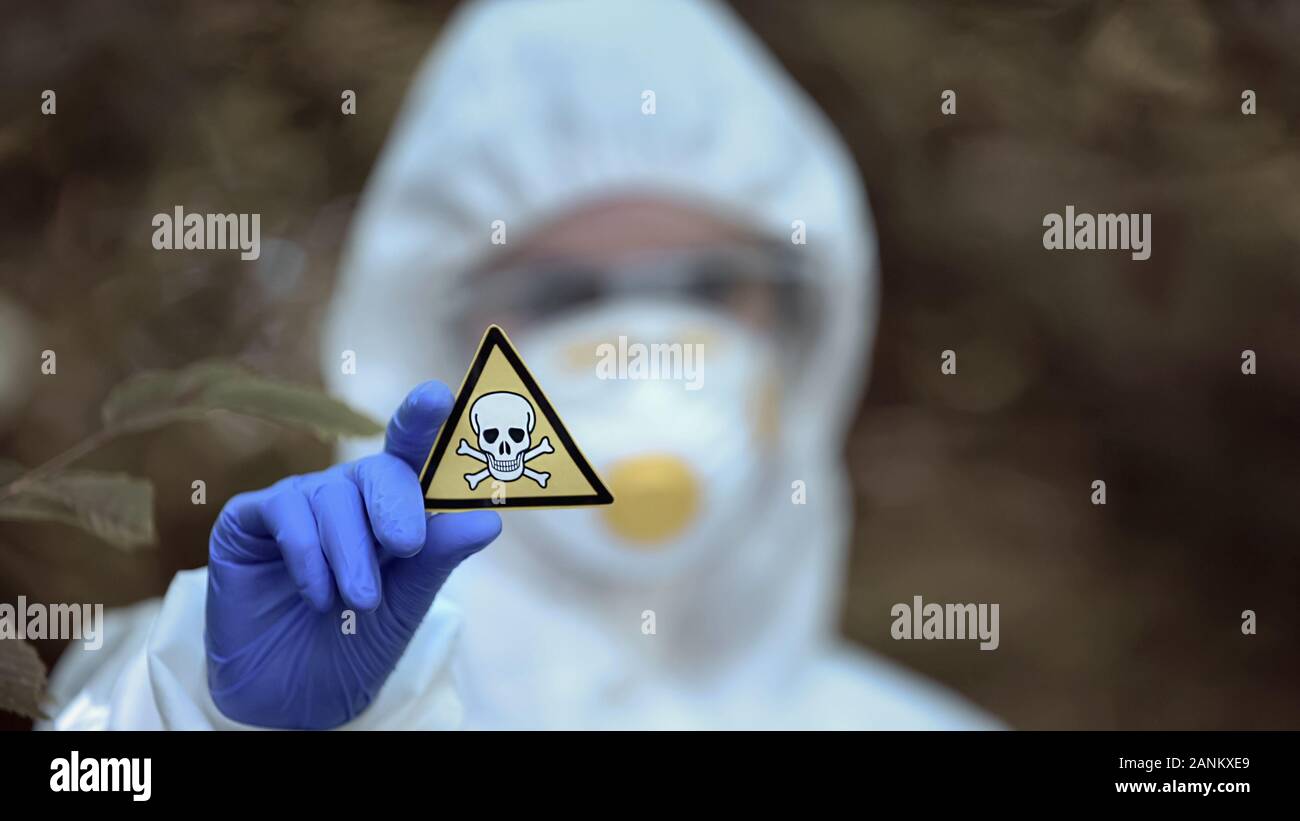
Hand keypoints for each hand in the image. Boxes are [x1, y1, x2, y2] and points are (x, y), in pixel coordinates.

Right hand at [204, 381, 499, 728]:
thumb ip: (439, 558)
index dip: (421, 421)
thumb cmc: (357, 645)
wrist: (296, 698)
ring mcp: (296, 505)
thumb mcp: (408, 603)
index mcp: (389, 508)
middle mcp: (343, 497)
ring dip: (350, 551)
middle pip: (375, 471)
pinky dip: (307, 553)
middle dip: (394, 509)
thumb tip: (488, 519)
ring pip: (331, 496)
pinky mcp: (247, 522)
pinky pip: (283, 512)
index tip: (436, 397)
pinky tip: (317, 592)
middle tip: (403, 550)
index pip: (409, 453)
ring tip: (357, 601)